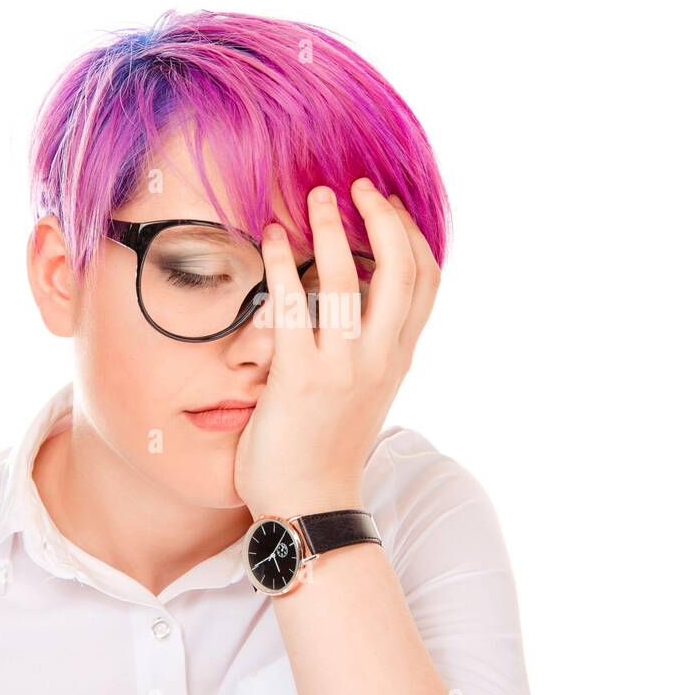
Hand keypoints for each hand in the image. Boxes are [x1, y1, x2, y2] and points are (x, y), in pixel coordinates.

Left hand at [233, 177, 440, 520]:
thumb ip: (367, 350)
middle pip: (402, 268)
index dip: (412, 234)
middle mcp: (380, 357)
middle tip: (357, 186)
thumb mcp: (364, 393)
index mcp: (398, 358)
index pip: (426, 281)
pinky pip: (291, 304)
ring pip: (347, 278)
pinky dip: (280, 263)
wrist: (311, 508)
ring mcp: (343, 366)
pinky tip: (268, 237)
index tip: (388, 205)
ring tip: (315, 196)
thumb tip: (353, 305)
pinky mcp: (300, 377)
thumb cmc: (327, 451)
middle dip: (383, 217)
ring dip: (332, 227)